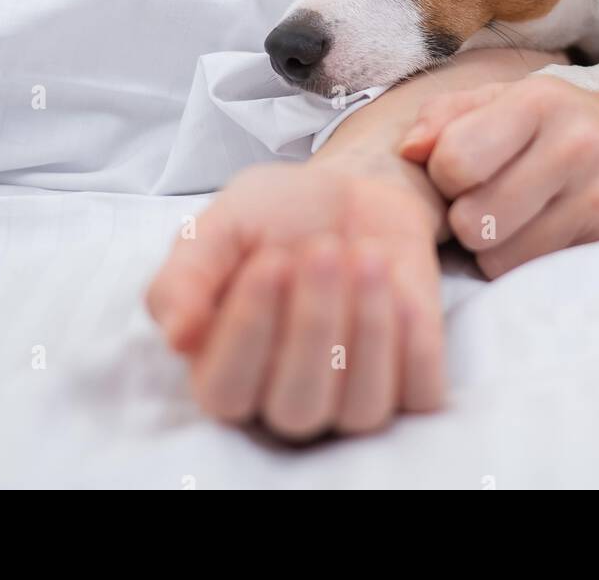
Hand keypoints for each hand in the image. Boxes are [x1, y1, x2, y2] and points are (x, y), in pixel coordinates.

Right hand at [145, 160, 443, 440]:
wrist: (355, 189)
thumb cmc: (279, 215)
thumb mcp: (222, 225)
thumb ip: (186, 274)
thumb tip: (178, 335)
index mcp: (223, 369)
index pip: (226, 392)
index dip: (248, 332)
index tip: (270, 261)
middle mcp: (284, 397)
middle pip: (297, 408)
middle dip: (314, 324)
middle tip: (322, 249)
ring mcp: (351, 398)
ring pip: (362, 409)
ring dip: (368, 329)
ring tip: (367, 256)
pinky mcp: (411, 383)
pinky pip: (420, 396)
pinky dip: (414, 344)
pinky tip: (401, 291)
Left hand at [398, 76, 598, 277]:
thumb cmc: (563, 125)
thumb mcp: (509, 99)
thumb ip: (447, 116)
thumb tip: (407, 152)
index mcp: (539, 102)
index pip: (454, 161)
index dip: (445, 178)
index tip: (463, 175)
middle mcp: (575, 147)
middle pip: (474, 222)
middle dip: (469, 222)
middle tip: (491, 206)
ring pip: (501, 260)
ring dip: (497, 252)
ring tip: (521, 223)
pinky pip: (537, 277)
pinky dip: (529, 267)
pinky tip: (547, 239)